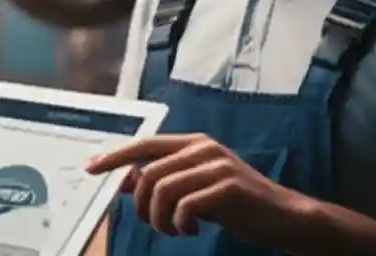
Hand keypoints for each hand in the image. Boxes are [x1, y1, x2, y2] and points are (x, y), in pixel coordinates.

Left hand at [86, 134, 311, 245]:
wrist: (284, 217)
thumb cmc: (237, 204)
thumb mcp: (195, 189)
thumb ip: (164, 181)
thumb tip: (124, 180)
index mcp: (195, 144)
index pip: (145, 144)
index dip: (116, 156)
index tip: (91, 169)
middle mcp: (204, 149)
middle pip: (149, 172)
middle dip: (142, 204)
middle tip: (153, 224)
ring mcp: (218, 166)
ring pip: (163, 189)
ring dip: (160, 219)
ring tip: (174, 230)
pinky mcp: (228, 188)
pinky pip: (185, 206)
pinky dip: (180, 224)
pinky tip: (192, 230)